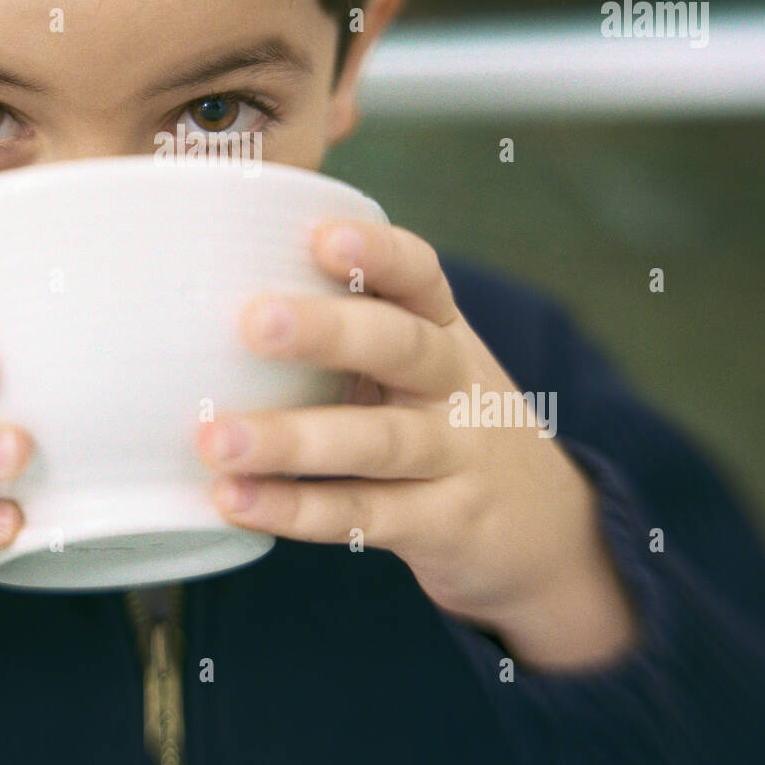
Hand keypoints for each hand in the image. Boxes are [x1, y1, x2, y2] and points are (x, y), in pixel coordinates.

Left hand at [197, 220, 639, 671]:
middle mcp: (455, 384)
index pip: (420, 275)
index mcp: (441, 329)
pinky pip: (365, 514)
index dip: (377, 253)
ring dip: (293, 439)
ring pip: (378, 440)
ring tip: (216, 438)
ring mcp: (455, 456)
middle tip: (253, 322)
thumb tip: (224, 268)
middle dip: (328, 331)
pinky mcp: (443, 525)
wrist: (548, 529)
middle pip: (401, 346)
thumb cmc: (443, 420)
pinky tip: (236, 500)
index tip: (323, 235)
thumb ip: (349, 322)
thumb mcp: (419, 362)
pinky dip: (297, 508)